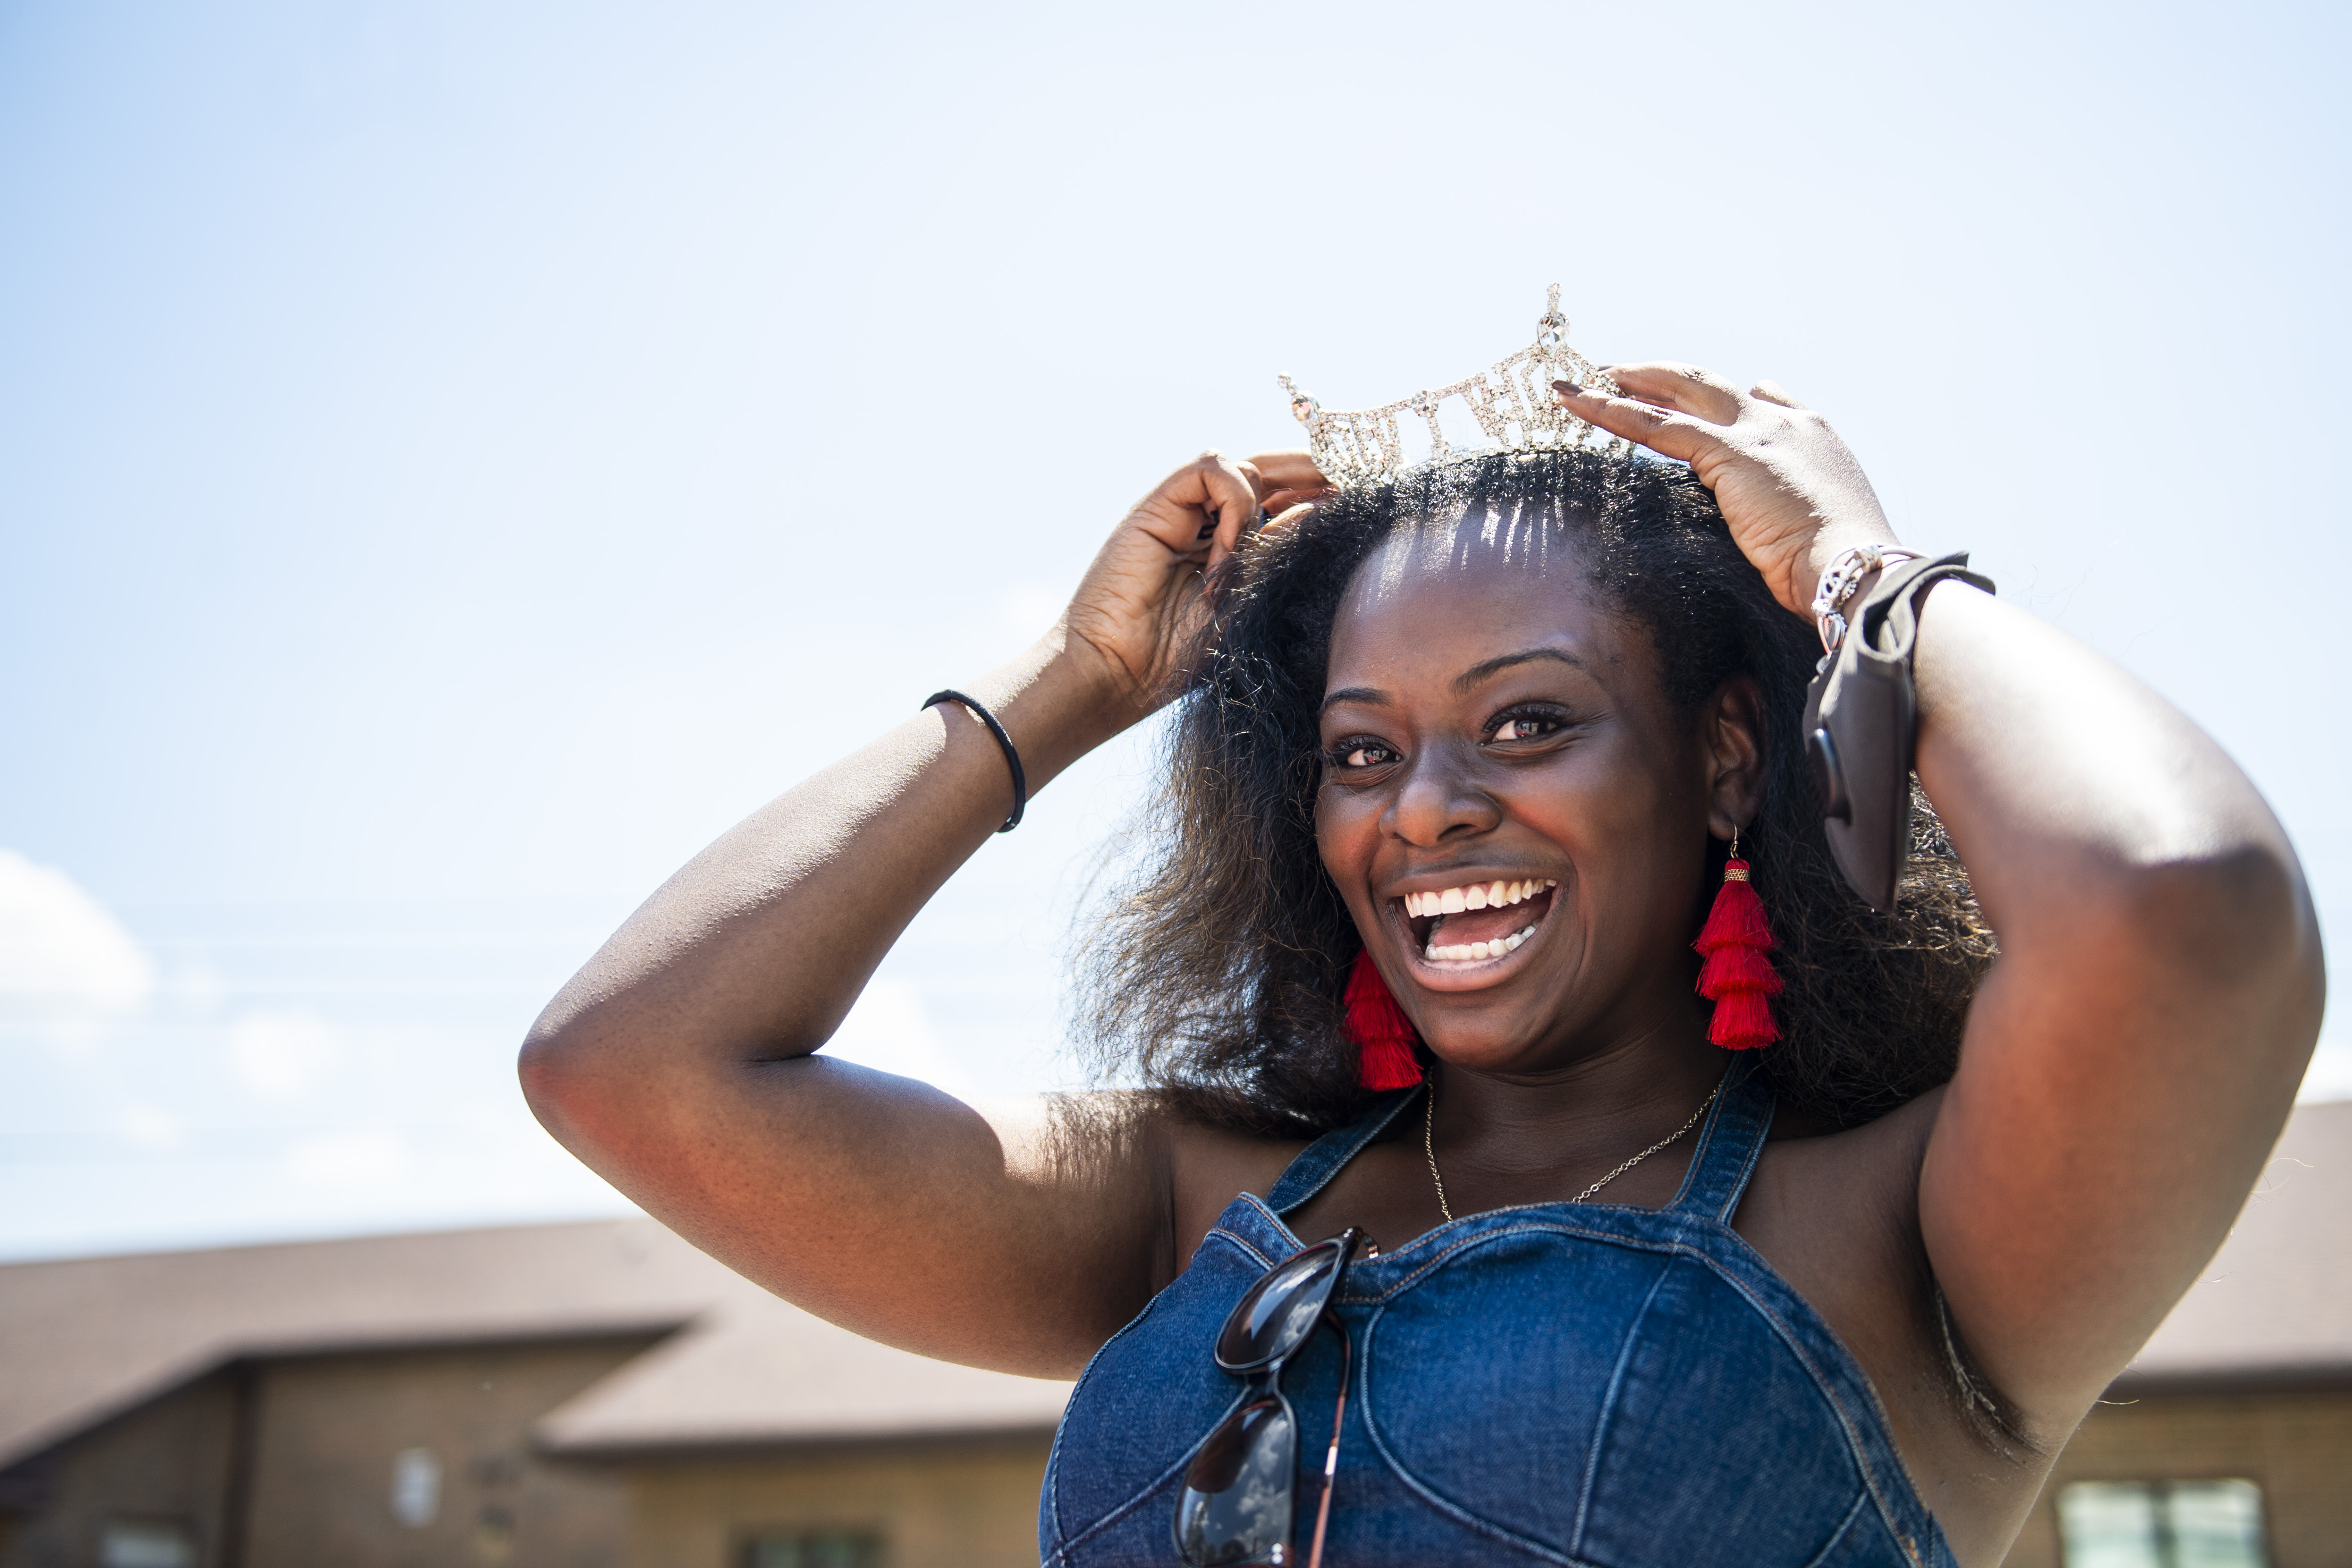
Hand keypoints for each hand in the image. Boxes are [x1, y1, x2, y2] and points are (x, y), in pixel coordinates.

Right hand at [1062, 448, 1329, 717]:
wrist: (1119, 671)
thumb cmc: (1180, 655)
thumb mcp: (1250, 599)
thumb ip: (1280, 554)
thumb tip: (1323, 508)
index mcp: (1232, 546)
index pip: (1282, 499)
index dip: (1317, 490)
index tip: (1359, 494)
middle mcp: (1208, 521)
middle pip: (1268, 469)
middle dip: (1312, 468)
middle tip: (1352, 472)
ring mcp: (1182, 510)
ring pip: (1244, 466)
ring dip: (1261, 506)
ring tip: (1245, 562)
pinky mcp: (1157, 503)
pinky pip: (1211, 468)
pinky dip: (1231, 504)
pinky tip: (1223, 554)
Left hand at [1556, 366, 1897, 616]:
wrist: (1854, 566)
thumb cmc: (1838, 568)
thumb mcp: (1816, 529)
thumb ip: (1788, 512)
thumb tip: (1766, 527)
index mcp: (1814, 437)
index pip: (1761, 399)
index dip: (1720, 399)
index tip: (1689, 401)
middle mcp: (1786, 421)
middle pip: (1713, 386)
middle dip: (1665, 377)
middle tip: (1623, 372)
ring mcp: (1758, 431)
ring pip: (1679, 394)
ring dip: (1631, 383)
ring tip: (1588, 381)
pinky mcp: (1728, 452)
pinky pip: (1656, 424)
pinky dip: (1611, 411)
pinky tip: (1578, 403)